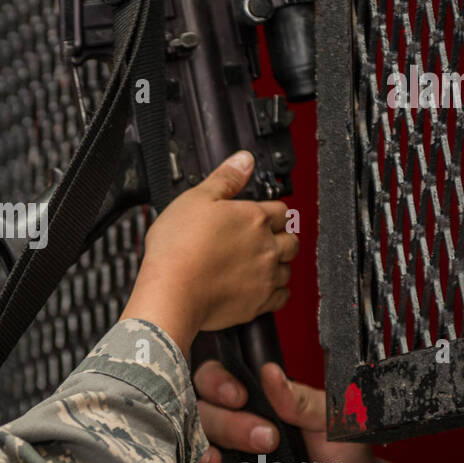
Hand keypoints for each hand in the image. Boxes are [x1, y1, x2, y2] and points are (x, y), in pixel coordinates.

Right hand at [120, 151, 296, 356]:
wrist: (172, 292)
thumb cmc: (177, 248)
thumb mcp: (195, 199)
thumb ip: (225, 178)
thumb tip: (244, 160)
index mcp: (254, 218)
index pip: (280, 210)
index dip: (271, 212)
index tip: (260, 216)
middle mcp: (267, 246)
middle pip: (291, 239)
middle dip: (281, 237)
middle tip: (262, 239)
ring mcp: (266, 276)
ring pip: (288, 268)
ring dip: (279, 264)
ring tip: (259, 263)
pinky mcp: (259, 302)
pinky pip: (282, 297)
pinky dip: (276, 292)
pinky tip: (262, 287)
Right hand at [176, 360, 388, 462]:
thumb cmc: (342, 456)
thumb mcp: (331, 420)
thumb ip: (301, 399)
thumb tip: (271, 374)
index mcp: (253, 398)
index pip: (214, 377)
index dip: (216, 382)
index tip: (239, 396)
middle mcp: (230, 423)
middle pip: (197, 411)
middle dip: (223, 423)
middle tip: (263, 439)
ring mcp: (220, 458)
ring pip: (186, 447)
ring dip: (196, 453)